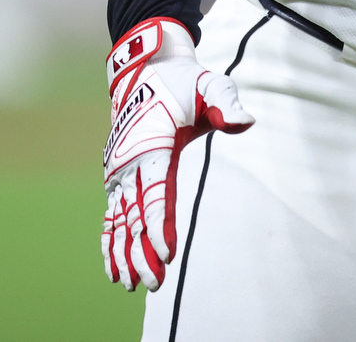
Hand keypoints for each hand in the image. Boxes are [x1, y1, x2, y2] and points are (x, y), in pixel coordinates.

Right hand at [101, 17, 252, 289]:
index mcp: (153, 145)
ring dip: (124, 253)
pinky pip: (112, 215)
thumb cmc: (185, 82)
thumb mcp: (212, 84)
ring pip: (119, 221)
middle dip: (142, 251)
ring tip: (131, 283)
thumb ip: (227, 103)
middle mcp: (130, 162)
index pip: (155, 193)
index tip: (164, 251)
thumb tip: (245, 121)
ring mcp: (120, 171)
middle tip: (152, 282)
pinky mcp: (117, 177)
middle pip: (135, 216)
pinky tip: (115, 269)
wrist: (148, 71)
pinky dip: (110, 242)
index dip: (158, 224)